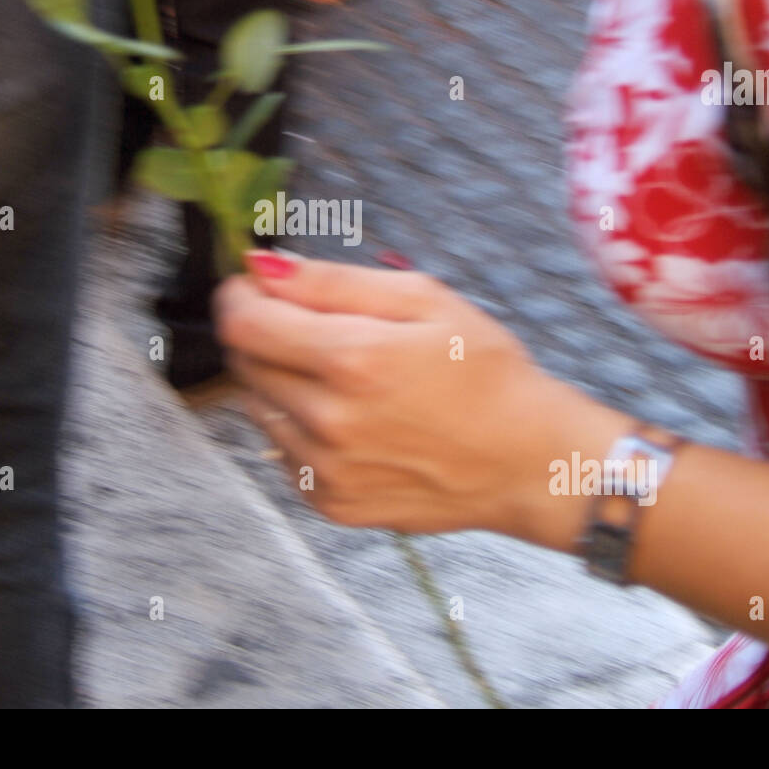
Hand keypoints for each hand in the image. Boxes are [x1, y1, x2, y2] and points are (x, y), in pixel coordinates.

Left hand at [213, 250, 589, 538]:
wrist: (528, 462)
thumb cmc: (485, 371)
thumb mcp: (424, 300)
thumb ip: (332, 282)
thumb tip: (261, 266)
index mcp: (352, 359)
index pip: (243, 323)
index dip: (240, 295)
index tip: (256, 285)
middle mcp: (329, 420)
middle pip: (244, 363)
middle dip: (263, 333)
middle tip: (312, 326)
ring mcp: (326, 470)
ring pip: (258, 408)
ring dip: (280, 381)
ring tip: (343, 376)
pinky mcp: (331, 503)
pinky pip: (284, 452)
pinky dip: (301, 428)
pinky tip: (352, 419)